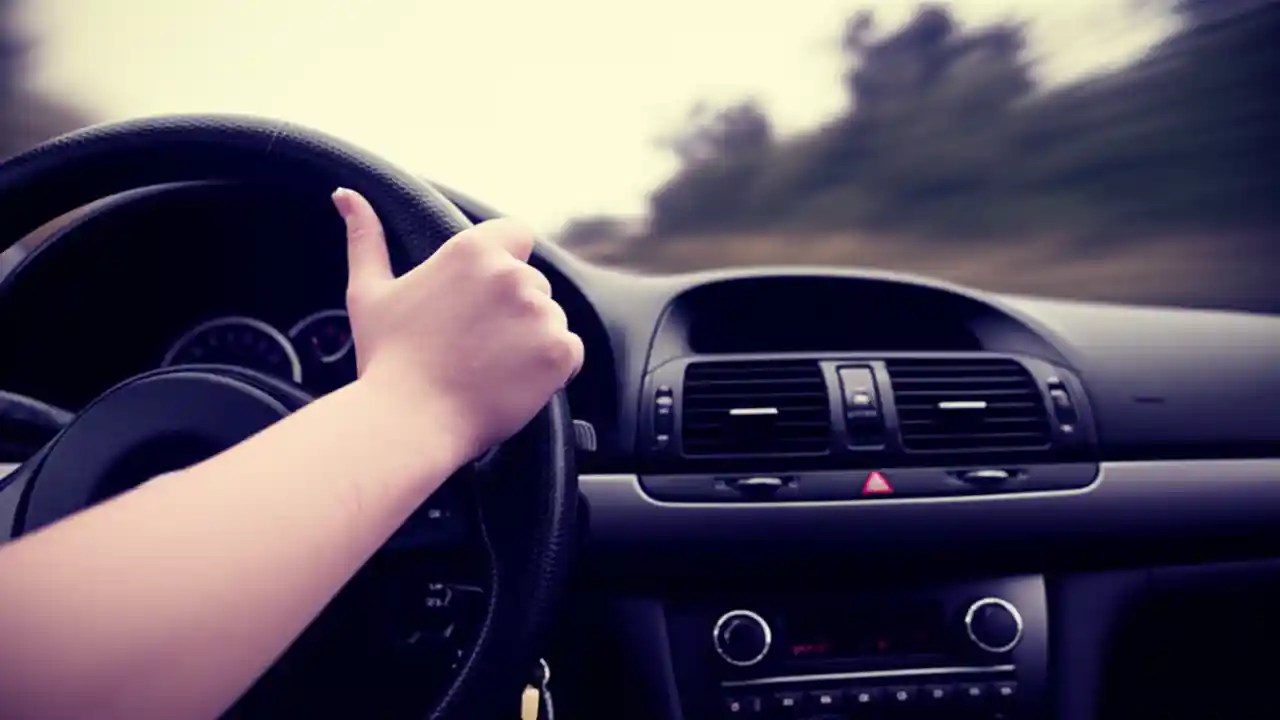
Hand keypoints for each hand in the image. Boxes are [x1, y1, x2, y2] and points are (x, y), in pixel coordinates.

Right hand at [332, 188, 582, 462]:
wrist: (407, 424)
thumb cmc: (387, 360)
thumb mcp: (368, 292)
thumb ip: (366, 238)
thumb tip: (346, 196)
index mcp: (472, 251)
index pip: (516, 235)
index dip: (503, 264)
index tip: (482, 297)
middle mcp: (512, 274)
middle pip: (533, 282)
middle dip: (513, 309)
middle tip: (475, 343)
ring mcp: (540, 312)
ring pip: (551, 317)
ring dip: (532, 337)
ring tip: (489, 365)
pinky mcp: (558, 351)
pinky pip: (569, 351)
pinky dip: (551, 367)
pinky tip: (512, 380)